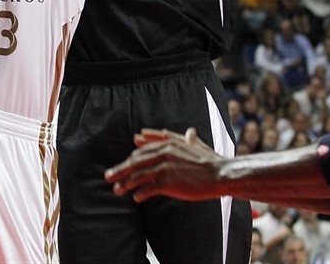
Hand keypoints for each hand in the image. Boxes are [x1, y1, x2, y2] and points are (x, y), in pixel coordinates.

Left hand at [105, 127, 223, 202]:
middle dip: (121, 169)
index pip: (145, 148)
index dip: (133, 155)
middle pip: (136, 161)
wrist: (220, 174)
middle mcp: (164, 153)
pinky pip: (148, 188)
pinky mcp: (168, 182)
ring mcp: (165, 167)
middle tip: (109, 176)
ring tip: (117, 190)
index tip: (125, 159)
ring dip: (126, 183)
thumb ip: (190, 138)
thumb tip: (190, 131)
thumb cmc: (211, 160)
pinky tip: (135, 198)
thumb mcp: (199, 145)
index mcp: (170, 142)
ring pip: (139, 175)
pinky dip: (140, 193)